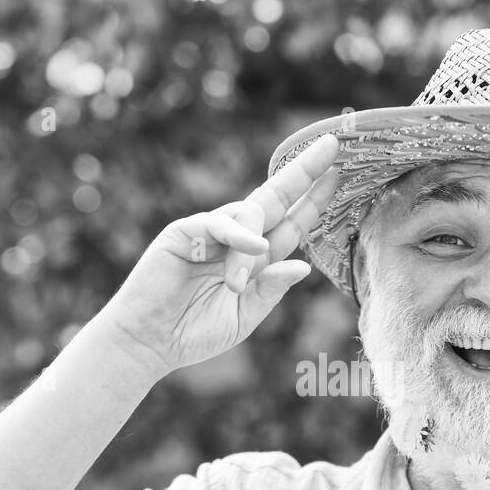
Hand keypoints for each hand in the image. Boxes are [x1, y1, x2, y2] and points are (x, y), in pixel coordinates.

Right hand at [103, 133, 340, 374]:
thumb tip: (304, 266)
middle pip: (276, 198)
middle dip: (304, 172)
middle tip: (333, 146)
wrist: (150, 343)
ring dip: (252, 247)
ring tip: (234, 285)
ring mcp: (210, 233)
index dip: (315, 201)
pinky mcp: (184, 232)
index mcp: (254, 259)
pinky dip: (238, 236)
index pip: (291, 223)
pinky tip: (253, 247)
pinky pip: (218, 224)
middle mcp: (236, 239)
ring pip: (248, 214)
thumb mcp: (245, 315)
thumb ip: (271, 290)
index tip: (340, 174)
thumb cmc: (193, 332)